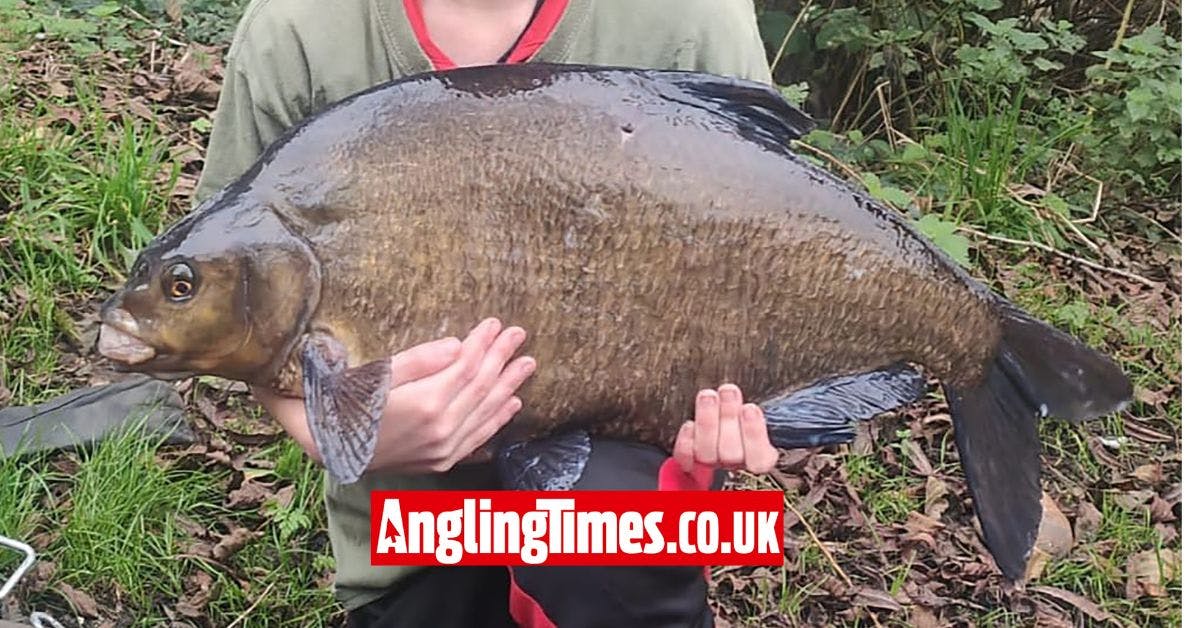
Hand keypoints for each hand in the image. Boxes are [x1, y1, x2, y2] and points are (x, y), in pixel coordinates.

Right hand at [255, 318, 535, 473]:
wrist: (323, 446)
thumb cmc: (342, 400)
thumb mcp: (375, 372)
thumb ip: (420, 360)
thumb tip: (459, 345)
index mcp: (426, 404)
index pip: (467, 367)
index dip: (484, 343)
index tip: (496, 322)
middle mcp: (440, 430)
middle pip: (482, 387)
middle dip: (502, 358)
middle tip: (520, 335)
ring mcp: (443, 450)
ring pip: (485, 413)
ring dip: (508, 387)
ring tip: (527, 365)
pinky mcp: (439, 462)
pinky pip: (478, 439)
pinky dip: (497, 420)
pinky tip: (511, 404)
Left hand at [672, 383, 777, 475]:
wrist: (728, 424)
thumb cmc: (745, 416)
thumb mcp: (765, 415)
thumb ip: (757, 411)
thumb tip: (761, 400)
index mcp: (760, 459)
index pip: (760, 460)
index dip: (754, 435)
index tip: (750, 408)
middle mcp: (735, 466)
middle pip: (731, 454)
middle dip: (728, 418)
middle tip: (728, 391)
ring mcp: (711, 464)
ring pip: (706, 453)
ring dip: (707, 421)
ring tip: (708, 396)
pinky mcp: (689, 462)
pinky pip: (685, 458)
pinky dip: (686, 442)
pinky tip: (689, 425)